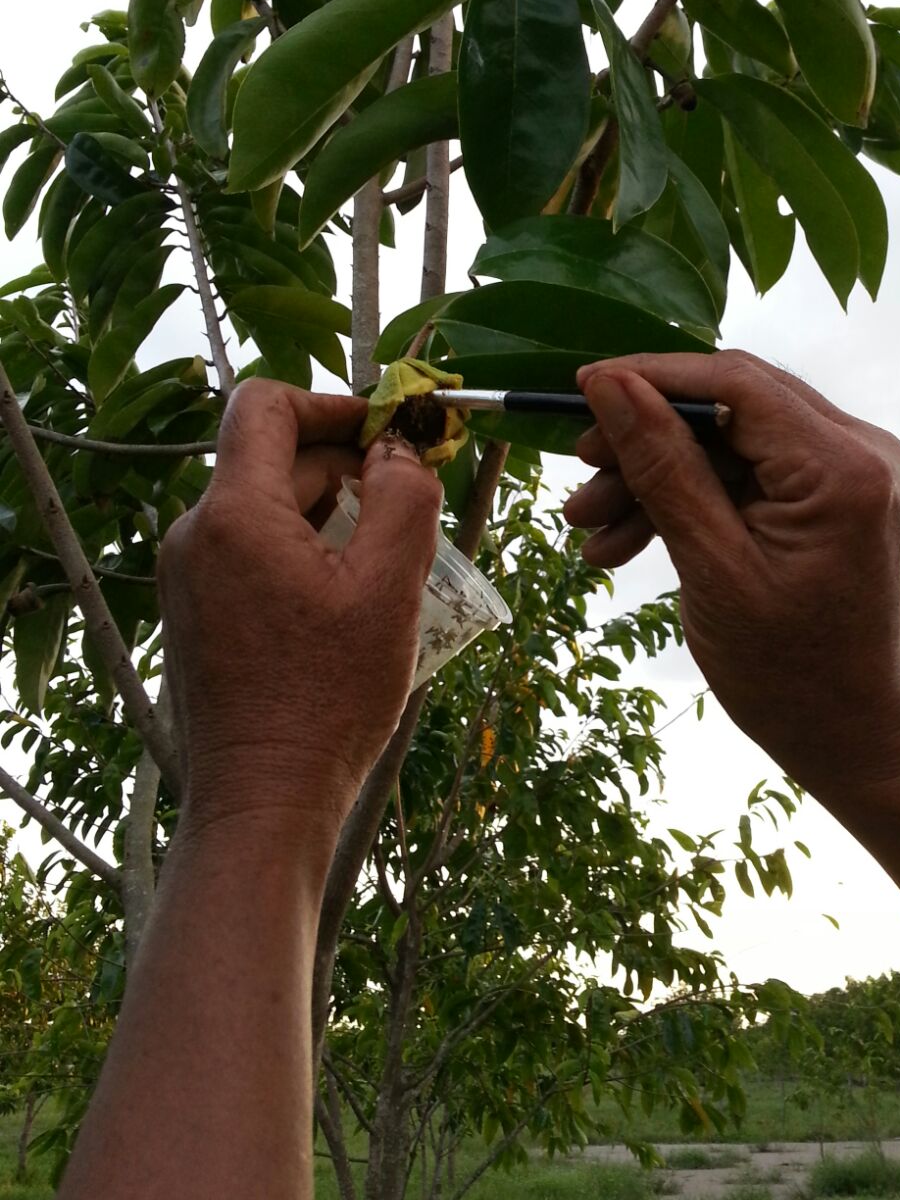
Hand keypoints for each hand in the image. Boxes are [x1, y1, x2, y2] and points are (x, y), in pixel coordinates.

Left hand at [158, 379, 442, 847]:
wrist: (264, 797)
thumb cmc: (328, 697)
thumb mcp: (388, 588)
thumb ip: (403, 499)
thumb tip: (398, 451)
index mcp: (235, 514)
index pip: (265, 405)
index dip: (332, 402)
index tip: (388, 430)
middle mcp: (196, 534)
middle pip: (273, 459)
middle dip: (346, 464)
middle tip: (412, 496)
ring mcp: (188, 576)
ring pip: (265, 508)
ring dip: (328, 510)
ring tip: (387, 554)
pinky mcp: (194, 611)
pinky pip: (250, 551)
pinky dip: (301, 549)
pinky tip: (347, 593)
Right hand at [564, 352, 899, 798]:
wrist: (847, 738)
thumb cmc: (786, 673)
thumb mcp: (711, 567)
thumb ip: (663, 466)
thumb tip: (610, 383)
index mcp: (840, 466)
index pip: (735, 382)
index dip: (651, 377)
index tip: (578, 391)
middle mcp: (856, 451)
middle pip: (729, 405)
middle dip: (646, 436)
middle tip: (578, 474)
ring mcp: (846, 472)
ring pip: (728, 442)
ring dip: (656, 476)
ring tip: (587, 525)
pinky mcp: (828, 496)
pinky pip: (744, 475)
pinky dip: (687, 501)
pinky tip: (623, 544)